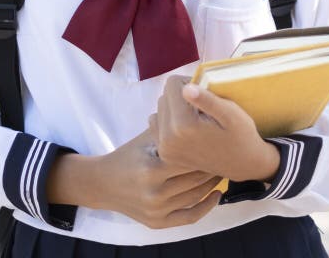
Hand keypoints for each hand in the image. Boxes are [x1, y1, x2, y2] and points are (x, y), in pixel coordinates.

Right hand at [89, 128, 222, 228]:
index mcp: (151, 168)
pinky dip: (206, 207)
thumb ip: (168, 126)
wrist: (103, 183)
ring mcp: (156, 210)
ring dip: (212, 182)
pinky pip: (189, 217)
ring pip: (195, 195)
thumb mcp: (146, 137)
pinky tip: (217, 194)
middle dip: (212, 164)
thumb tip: (194, 105)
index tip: (217, 137)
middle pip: (194, 178)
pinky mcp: (157, 223)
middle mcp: (154, 192)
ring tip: (222, 167)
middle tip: (225, 152)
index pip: (188, 158)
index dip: (205, 148)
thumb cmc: (128, 154)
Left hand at [149, 76, 279, 182]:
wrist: (242, 164)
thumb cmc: (240, 134)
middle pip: (164, 96)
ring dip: (174, 108)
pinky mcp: (164, 155)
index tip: (205, 94)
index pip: (172, 84)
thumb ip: (207, 100)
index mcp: (183, 125)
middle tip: (202, 107)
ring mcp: (164, 149)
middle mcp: (168, 139)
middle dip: (181, 96)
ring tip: (195, 118)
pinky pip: (156, 124)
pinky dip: (169, 121)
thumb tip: (185, 88)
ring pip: (160, 108)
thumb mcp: (231, 113)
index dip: (189, 83)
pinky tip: (186, 127)